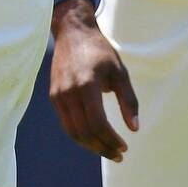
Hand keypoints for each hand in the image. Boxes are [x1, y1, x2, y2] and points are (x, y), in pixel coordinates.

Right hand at [49, 0, 138, 162]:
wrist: (72, 32)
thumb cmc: (100, 51)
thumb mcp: (120, 72)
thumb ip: (128, 101)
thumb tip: (134, 129)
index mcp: (86, 85)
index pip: (98, 123)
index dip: (112, 140)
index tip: (125, 146)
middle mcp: (69, 92)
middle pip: (84, 132)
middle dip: (103, 148)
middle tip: (119, 155)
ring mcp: (58, 94)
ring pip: (72, 131)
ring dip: (90, 146)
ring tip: (107, 150)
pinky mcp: (54, 95)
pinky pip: (66, 123)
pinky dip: (80, 135)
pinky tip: (94, 136)